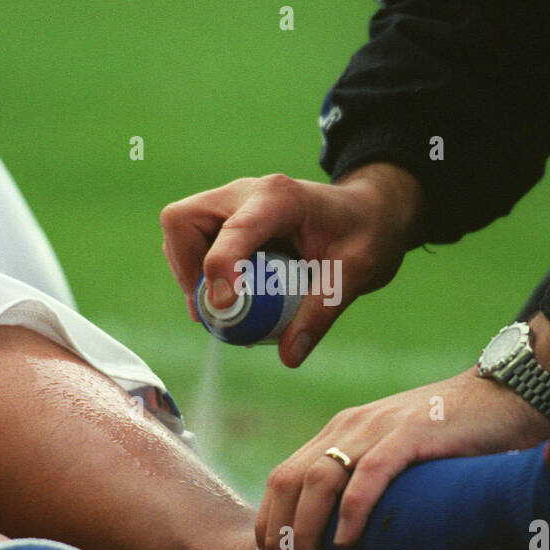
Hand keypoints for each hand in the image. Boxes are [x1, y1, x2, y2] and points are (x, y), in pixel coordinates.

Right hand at [160, 164, 422, 366]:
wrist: (369, 212)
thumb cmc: (366, 234)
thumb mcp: (356, 273)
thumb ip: (321, 312)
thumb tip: (288, 356)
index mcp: (279, 198)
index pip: (232, 231)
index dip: (218, 269)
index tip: (224, 310)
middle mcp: (245, 193)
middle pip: (182, 222)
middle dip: (187, 269)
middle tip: (216, 311)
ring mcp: (232, 204)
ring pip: (180, 232)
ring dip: (189, 274)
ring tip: (221, 311)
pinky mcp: (227, 220)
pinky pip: (194, 244)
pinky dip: (199, 275)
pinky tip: (228, 302)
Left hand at [256, 367, 549, 549]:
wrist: (505, 395)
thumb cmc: (453, 438)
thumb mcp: (395, 457)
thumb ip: (367, 483)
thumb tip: (345, 542)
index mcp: (340, 432)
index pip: (283, 479)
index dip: (270, 524)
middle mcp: (349, 427)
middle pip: (288, 482)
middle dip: (278, 536)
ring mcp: (379, 427)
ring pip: (319, 479)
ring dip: (305, 531)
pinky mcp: (412, 432)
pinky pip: (371, 472)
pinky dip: (353, 508)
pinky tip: (347, 542)